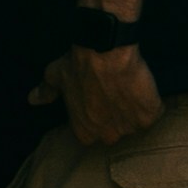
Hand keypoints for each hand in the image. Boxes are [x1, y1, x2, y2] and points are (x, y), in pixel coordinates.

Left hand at [38, 43, 162, 144]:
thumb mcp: (56, 76)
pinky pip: (154, 114)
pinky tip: (144, 88)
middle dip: (117, 116)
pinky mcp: (149, 116)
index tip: (100, 100)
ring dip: (135, 110)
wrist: (105, 51)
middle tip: (116, 93)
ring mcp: (129, 128)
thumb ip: (46, 91)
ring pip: (136, 124)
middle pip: (116, 131)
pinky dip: (153, 103)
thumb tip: (32, 99)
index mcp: (84, 132)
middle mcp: (107, 136)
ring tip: (131, 89)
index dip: (98, 116)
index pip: (93, 133)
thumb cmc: (78, 64)